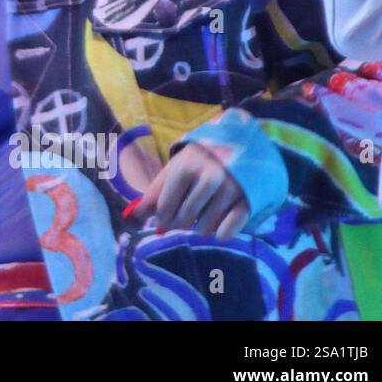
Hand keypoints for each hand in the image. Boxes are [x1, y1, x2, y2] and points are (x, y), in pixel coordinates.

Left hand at [132, 143, 249, 239]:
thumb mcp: (174, 169)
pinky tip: (217, 229)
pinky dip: (221, 233)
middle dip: (178, 224)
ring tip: (199, 219)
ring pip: (206, 226)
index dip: (161, 218)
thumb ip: (155, 192)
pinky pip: (230, 228)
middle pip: (185, 217)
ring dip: (199, 228)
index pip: (165, 206)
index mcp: (186, 168)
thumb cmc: (197, 162)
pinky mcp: (247, 200)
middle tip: (180, 222)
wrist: (236, 148)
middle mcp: (209, 178)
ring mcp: (230, 189)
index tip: (163, 220)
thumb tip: (133, 214)